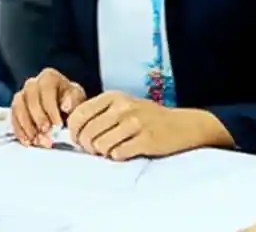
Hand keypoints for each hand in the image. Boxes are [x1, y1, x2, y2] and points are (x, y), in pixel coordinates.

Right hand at [10, 67, 85, 147]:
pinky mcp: (16, 109)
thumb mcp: (77, 99)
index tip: (58, 125)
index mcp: (49, 77)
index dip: (51, 108)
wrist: (63, 109)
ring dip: (27, 126)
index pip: (47, 90)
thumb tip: (65, 105)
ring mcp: (22, 95)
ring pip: (19, 108)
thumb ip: (73, 100)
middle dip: (38, 118)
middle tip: (46, 133)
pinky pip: (13, 118)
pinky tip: (28, 141)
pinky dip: (20, 131)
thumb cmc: (70, 102)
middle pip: (30, 98)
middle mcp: (33, 84)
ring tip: (37, 140)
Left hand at [65, 91, 228, 159]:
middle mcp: (122, 107)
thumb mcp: (122, 106)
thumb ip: (99, 114)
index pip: (79, 115)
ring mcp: (135, 122)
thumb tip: (74, 132)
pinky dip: (118, 156)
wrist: (182, 125)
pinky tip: (125, 151)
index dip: (74, 132)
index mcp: (113, 97)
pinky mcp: (146, 139)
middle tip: (95, 149)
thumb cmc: (146, 118)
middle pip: (88, 133)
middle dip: (87, 146)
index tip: (77, 140)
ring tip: (112, 149)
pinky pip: (118, 154)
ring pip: (101, 145)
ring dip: (103, 152)